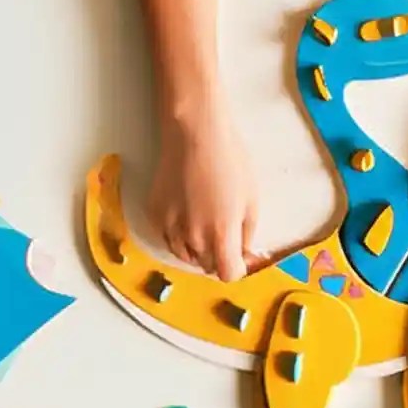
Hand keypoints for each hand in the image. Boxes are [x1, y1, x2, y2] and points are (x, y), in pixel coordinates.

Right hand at [146, 107, 257, 281]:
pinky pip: (169, 238)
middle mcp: (193, 237)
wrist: (195, 134)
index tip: (241, 256)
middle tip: (226, 233)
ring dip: (199, 249)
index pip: (227, 274)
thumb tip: (245, 255)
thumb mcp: (252, 200)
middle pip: (207, 266)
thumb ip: (247, 235)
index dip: (237, 268)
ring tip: (207, 221)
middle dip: (219, 257)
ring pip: (186, 256)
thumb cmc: (230, 161)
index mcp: (221, 234)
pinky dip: (179, 235)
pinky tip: (188, 213)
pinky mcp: (155, 215)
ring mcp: (170, 228)